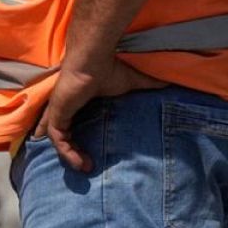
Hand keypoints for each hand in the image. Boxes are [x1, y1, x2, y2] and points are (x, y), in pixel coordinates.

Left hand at [32, 55, 165, 171]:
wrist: (94, 59)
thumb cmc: (109, 68)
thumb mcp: (130, 83)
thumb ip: (147, 85)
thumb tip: (170, 82)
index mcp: (78, 101)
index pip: (71, 122)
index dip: (73, 136)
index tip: (86, 152)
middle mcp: (66, 106)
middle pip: (60, 132)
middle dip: (68, 149)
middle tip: (86, 165)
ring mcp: (59, 111)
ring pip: (58, 139)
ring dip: (69, 155)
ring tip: (86, 168)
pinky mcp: (57, 114)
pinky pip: (58, 139)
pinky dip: (67, 153)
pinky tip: (80, 163)